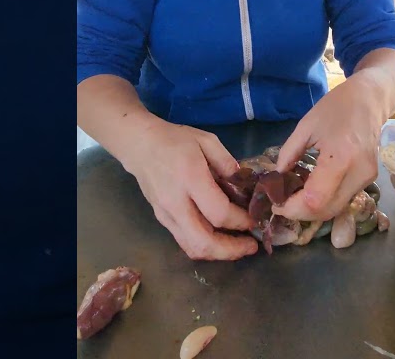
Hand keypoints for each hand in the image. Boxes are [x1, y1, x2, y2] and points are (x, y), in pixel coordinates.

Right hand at [122, 120, 257, 260]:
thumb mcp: (206, 141)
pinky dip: (205, 247)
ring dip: (219, 253)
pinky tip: (220, 239)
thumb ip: (227, 162)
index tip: (255, 219)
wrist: (139, 145)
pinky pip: (185, 242)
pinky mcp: (162, 220)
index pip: (218, 213)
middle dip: (231, 250)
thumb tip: (245, 184)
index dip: (241, 221)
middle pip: (204, 242)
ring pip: (192, 248)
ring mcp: (166, 215)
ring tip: (238, 247)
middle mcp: (176, 203)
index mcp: (190, 178)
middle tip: (251, 245)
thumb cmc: (174, 140)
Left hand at [271, 78, 384, 221]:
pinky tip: (312, 189)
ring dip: (313, 209)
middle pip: (327, 210)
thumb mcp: (305, 127)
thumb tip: (276, 178)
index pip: (315, 199)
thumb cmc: (336, 107)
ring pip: (336, 209)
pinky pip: (343, 199)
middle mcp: (358, 173)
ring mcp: (367, 178)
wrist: (369, 99)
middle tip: (282, 204)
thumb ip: (288, 154)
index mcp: (340, 156)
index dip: (293, 208)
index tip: (276, 203)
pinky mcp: (369, 180)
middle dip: (301, 213)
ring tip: (294, 197)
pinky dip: (325, 201)